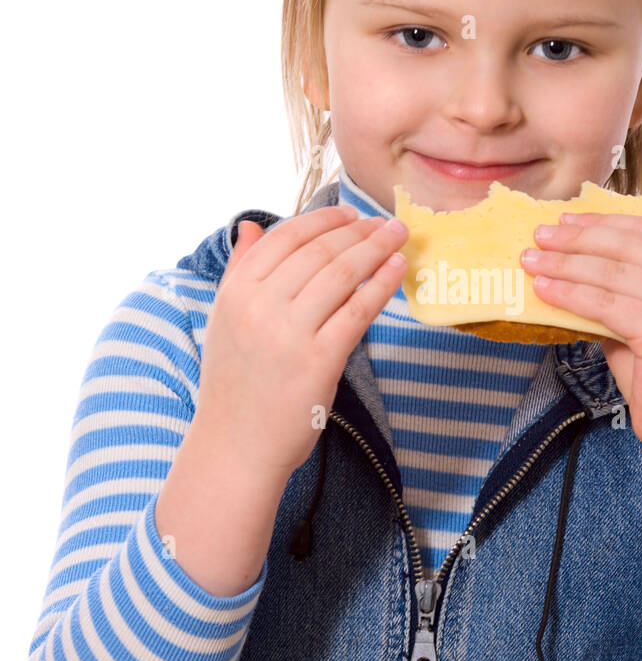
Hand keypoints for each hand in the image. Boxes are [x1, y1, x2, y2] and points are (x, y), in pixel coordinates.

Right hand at [194, 207, 408, 478]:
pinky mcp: (319, 360)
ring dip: (376, 248)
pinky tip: (398, 269)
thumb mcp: (224, 321)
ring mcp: (289, 333)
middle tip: (385, 222)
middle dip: (358, 230)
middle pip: (319, 251)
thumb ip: (239, 270)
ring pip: (342, 274)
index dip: (324, 220)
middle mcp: (259, 306)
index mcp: (235, 292)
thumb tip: (251, 226)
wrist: (236, 447)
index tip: (351, 214)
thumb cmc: (235, 385)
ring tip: (398, 237)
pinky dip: (382, 284)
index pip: (286, 238)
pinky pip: (358, 310)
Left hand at [519, 212, 641, 456]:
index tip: (566, 220)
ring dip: (563, 263)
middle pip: (626, 245)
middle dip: (577, 238)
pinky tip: (543, 290)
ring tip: (530, 261)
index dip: (603, 222)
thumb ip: (624, 295)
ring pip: (610, 272)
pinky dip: (568, 294)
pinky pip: (603, 303)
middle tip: (539, 235)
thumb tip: (570, 269)